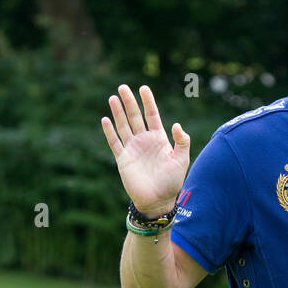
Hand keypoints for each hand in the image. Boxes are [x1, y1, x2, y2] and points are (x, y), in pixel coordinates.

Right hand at [101, 83, 189, 216]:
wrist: (158, 201)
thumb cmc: (172, 182)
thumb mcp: (182, 160)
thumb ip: (182, 141)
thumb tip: (176, 124)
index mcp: (158, 139)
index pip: (152, 115)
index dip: (148, 101)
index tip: (144, 88)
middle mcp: (144, 141)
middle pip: (135, 117)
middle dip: (129, 102)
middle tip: (123, 87)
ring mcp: (133, 149)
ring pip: (123, 126)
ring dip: (118, 112)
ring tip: (113, 98)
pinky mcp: (123, 159)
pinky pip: (115, 143)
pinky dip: (109, 132)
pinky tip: (105, 120)